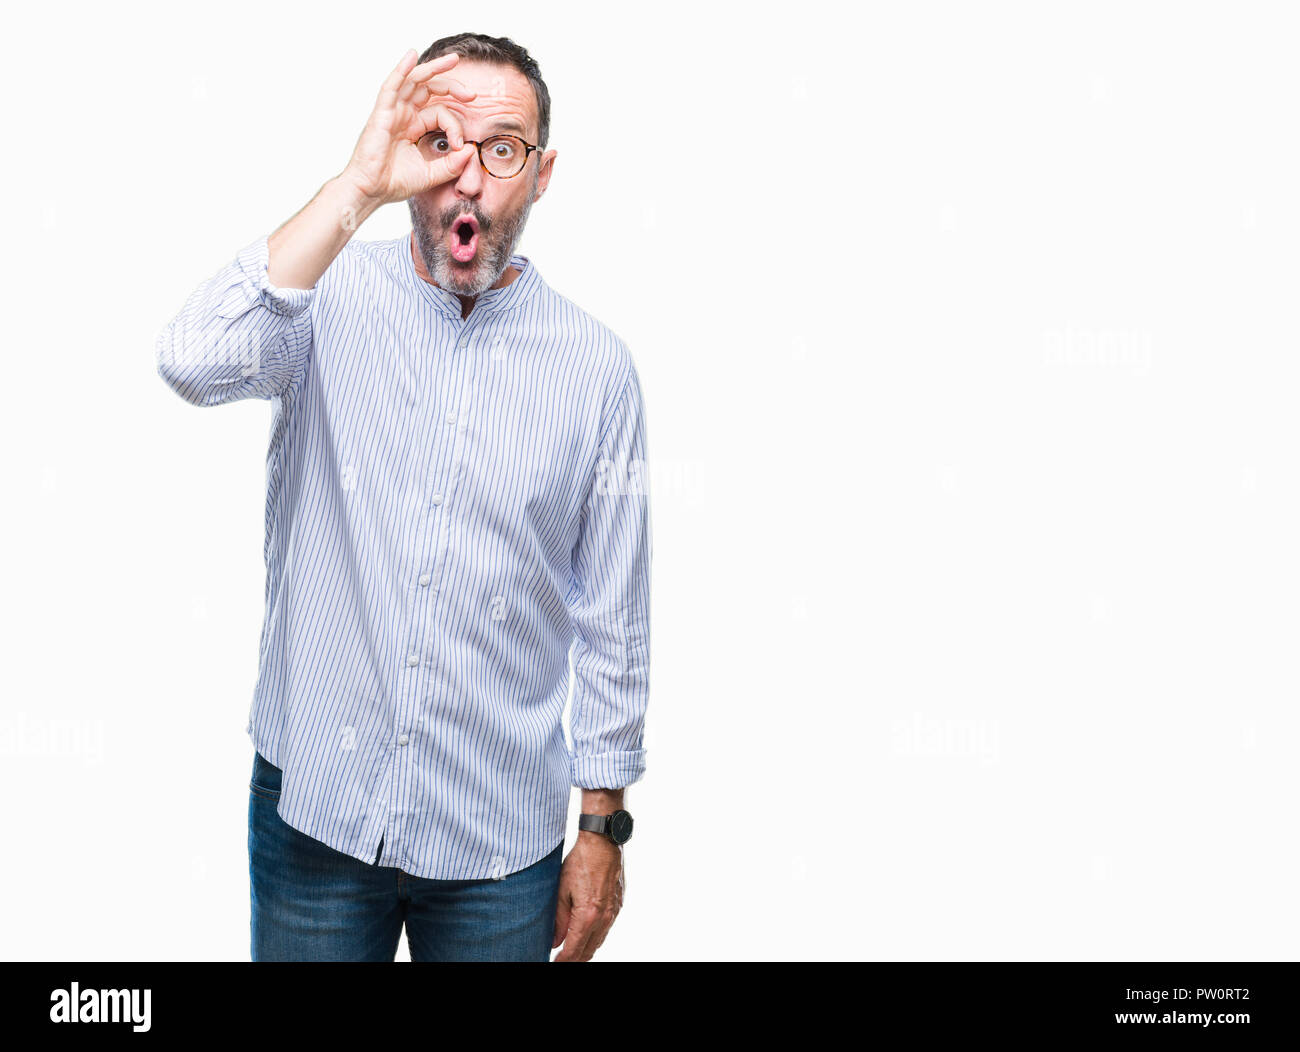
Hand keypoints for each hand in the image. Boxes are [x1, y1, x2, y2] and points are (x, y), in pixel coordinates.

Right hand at [340, 49, 476, 205]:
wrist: (372, 191)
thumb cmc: (395, 183)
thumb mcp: (432, 174)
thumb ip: (452, 164)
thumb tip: (471, 150)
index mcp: (414, 126)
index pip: (440, 113)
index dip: (455, 126)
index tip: (460, 145)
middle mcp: (404, 115)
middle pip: (429, 89)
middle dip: (452, 87)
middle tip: (472, 95)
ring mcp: (392, 111)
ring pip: (414, 80)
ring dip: (433, 68)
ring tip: (453, 61)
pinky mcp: (382, 113)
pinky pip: (392, 85)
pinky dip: (401, 69)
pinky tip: (412, 55)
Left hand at [552, 833, 624, 961]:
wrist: (603, 843)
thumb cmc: (580, 862)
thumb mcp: (562, 890)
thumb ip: (558, 919)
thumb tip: (555, 941)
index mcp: (588, 915)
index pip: (574, 949)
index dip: (563, 960)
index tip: (554, 963)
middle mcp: (604, 918)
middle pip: (589, 950)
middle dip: (575, 959)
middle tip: (562, 961)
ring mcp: (614, 912)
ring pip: (599, 941)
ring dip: (586, 950)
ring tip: (572, 953)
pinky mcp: (618, 904)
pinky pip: (607, 928)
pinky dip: (596, 937)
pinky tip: (587, 935)